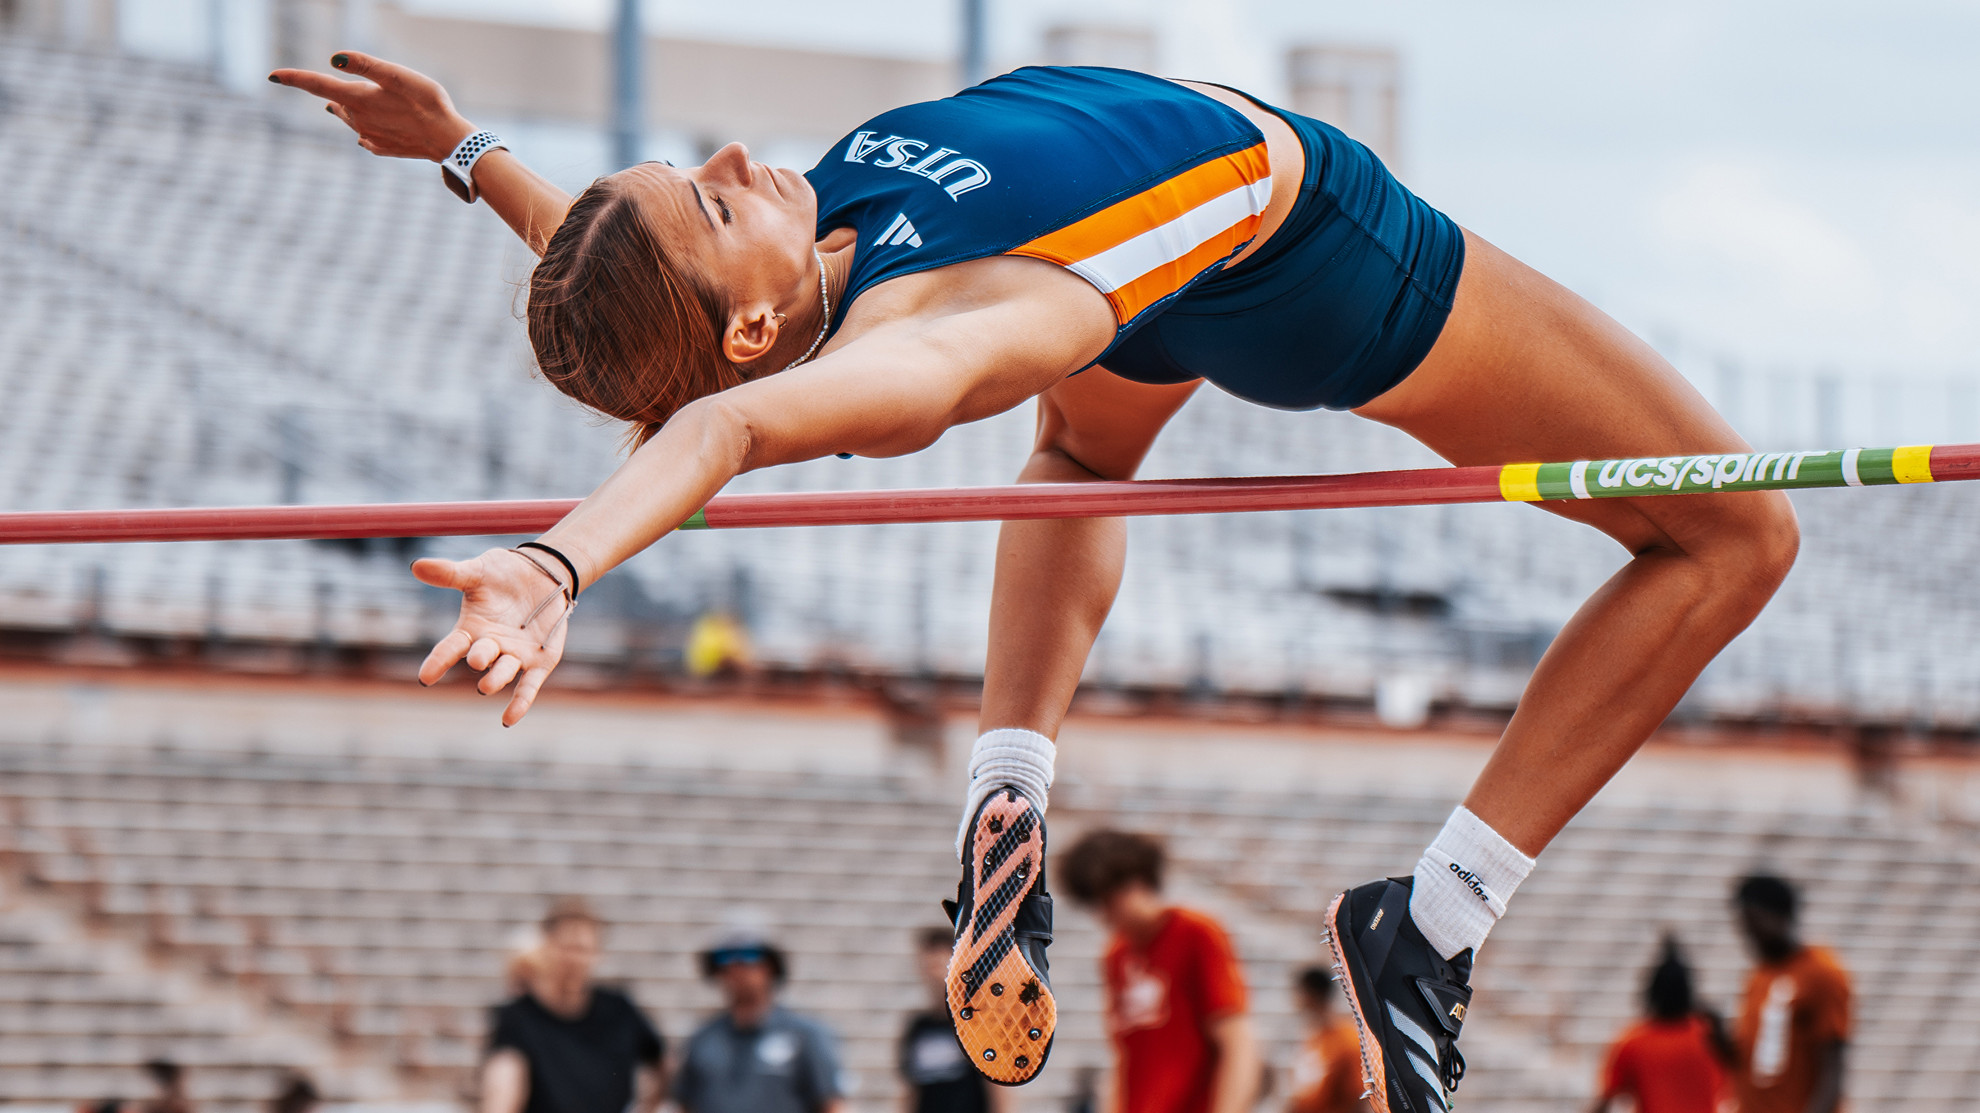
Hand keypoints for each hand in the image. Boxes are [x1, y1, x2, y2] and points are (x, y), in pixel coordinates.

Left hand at [270, 50, 473, 162]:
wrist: (448, 140)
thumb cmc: (426, 102)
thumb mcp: (397, 74)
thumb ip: (364, 64)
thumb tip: (333, 57)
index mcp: (357, 98)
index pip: (317, 85)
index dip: (293, 78)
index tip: (271, 75)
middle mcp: (358, 120)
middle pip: (334, 102)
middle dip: (328, 93)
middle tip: (320, 84)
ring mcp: (370, 137)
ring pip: (349, 119)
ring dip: (345, 110)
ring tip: (342, 103)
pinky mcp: (383, 149)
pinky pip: (365, 138)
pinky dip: (363, 129)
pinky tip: (367, 130)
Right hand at [413, 549, 572, 725]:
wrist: (543, 573)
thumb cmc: (504, 573)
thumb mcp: (478, 571)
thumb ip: (451, 574)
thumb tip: (416, 565)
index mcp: (471, 628)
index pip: (450, 647)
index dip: (438, 661)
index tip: (425, 677)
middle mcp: (490, 647)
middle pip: (480, 659)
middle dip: (479, 659)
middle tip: (477, 658)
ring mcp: (515, 657)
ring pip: (503, 673)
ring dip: (496, 679)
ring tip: (486, 685)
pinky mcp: (540, 662)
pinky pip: (528, 687)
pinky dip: (519, 703)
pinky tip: (508, 720)